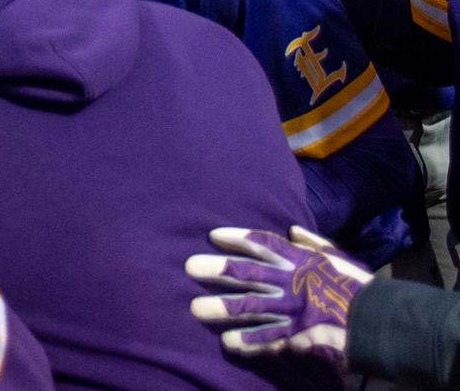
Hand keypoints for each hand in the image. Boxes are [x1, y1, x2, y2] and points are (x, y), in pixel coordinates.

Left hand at [185, 225, 371, 372]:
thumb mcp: (340, 258)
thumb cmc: (360, 286)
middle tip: (189, 267)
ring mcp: (293, 311)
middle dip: (216, 270)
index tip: (213, 235)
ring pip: (250, 308)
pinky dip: (248, 343)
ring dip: (222, 309)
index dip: (237, 238)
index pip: (263, 244)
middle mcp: (292, 282)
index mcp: (301, 260)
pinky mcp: (298, 337)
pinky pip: (268, 340)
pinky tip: (227, 343)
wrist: (383, 321)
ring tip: (195, 309)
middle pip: (247, 274)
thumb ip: (314, 244)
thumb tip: (293, 230)